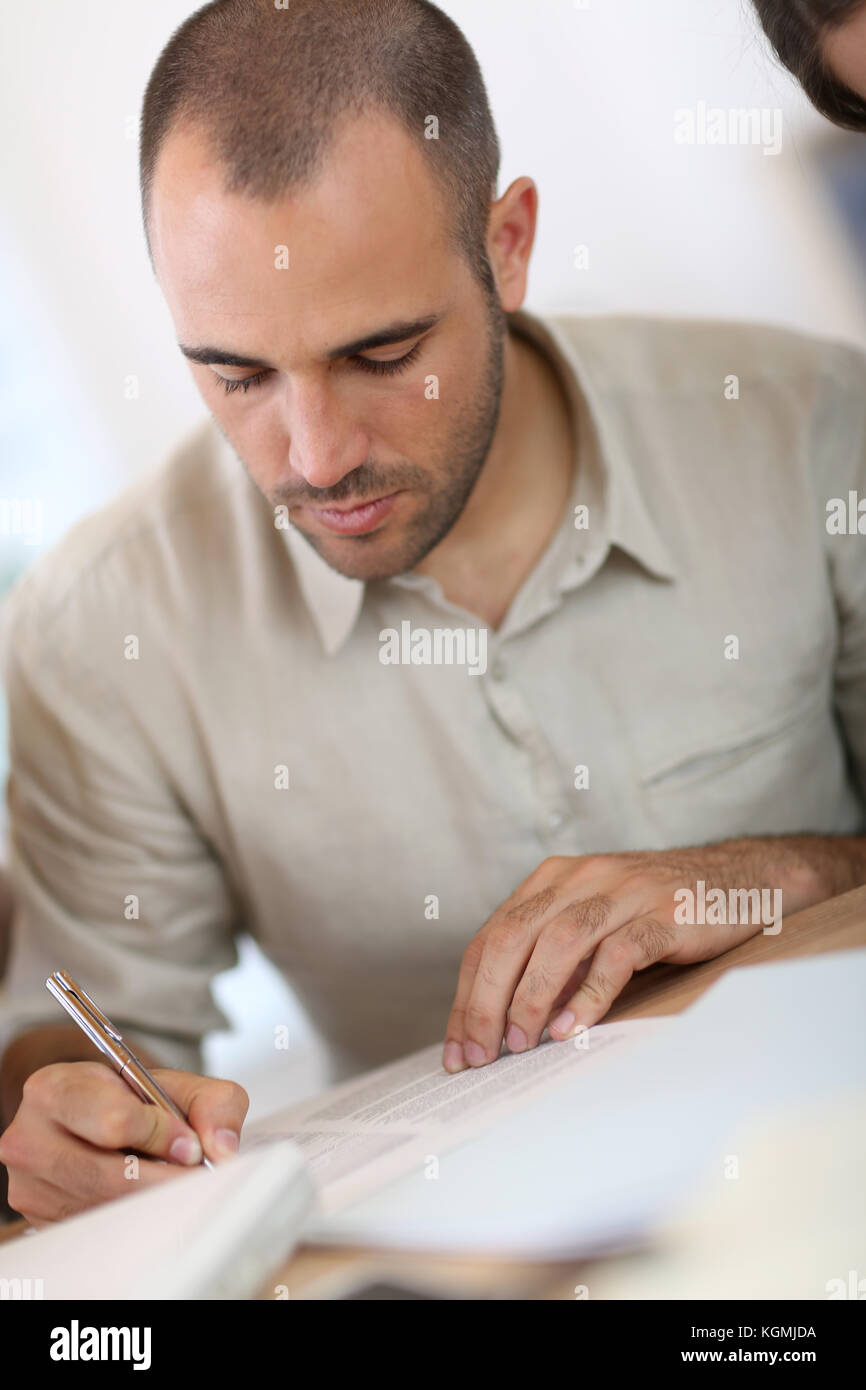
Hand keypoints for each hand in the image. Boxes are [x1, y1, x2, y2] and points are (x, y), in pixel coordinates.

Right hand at [0, 1062, 247, 1225]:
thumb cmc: (131, 1100)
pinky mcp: (43, 1220)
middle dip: (167, 1178)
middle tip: (194, 1174)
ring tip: (171, 1180)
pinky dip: (137, 1219)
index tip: (191, 1145)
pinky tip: (148, 1199)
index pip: (115, 1121)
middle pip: (112, 1176)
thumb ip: (213, 1104)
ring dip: (154, 1201)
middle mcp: (31, 1139)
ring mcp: (32, 1186)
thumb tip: (222, 1150)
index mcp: (55, 1090)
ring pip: (110, 1208)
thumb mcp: (178, 1084)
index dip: (162, 1135)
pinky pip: (103, 1230)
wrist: (96, 1119)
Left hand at [441, 842, 806, 1071]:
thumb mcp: (593, 925)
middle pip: (512, 938)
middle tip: (479, 1054)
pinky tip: (570, 1029)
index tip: (458, 1048)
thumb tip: (504, 1024)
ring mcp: (621, 893)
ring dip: (530, 998)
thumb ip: (552, 960)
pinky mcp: (661, 914)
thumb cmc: (654, 913)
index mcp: (551, 881)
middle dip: (486, 1001)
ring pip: (557, 943)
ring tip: (518, 1045)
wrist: (736, 880)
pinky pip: (616, 955)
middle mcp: (579, 879)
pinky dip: (588, 995)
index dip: (467, 994)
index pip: (491, 938)